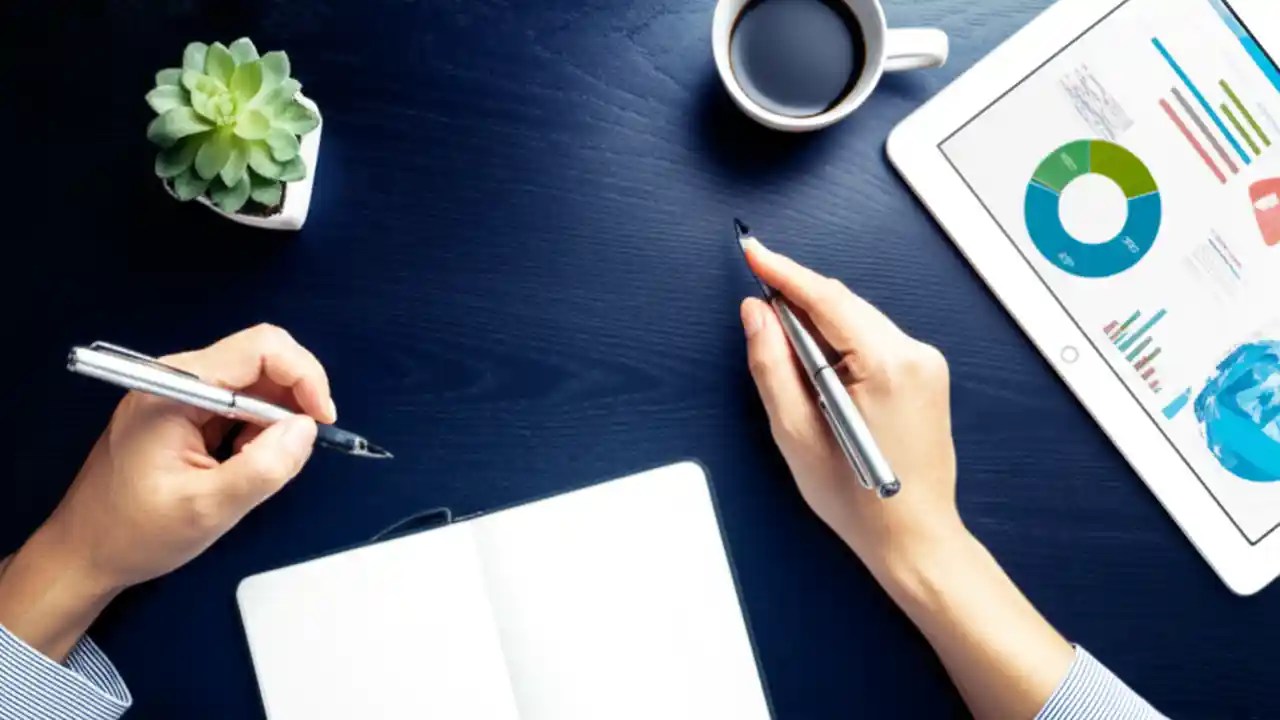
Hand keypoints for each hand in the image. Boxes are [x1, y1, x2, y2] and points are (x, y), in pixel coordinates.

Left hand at [0, 324, 335, 659]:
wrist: (83, 555)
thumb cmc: (135, 534)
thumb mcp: (207, 509)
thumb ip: (262, 468)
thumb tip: (307, 429)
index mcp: (175, 387)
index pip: (260, 348)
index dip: (303, 376)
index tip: (322, 421)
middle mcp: (177, 378)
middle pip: (260, 360)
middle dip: (291, 402)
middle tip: (293, 451)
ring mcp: (178, 394)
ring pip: (254, 384)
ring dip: (272, 422)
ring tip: (253, 467)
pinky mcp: (182, 413)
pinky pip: (237, 406)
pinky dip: (254, 432)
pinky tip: (237, 465)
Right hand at [740, 241, 1074, 719]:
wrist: (914, 538)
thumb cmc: (857, 501)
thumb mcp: (795, 433)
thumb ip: (772, 364)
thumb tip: (756, 313)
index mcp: (887, 365)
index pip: (827, 299)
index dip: (784, 272)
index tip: (752, 251)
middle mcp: (915, 355)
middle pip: (844, 305)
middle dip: (796, 300)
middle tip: (755, 308)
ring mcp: (926, 364)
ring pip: (858, 321)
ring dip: (817, 324)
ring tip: (781, 346)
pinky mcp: (926, 375)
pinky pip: (872, 339)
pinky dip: (839, 342)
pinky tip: (817, 366)